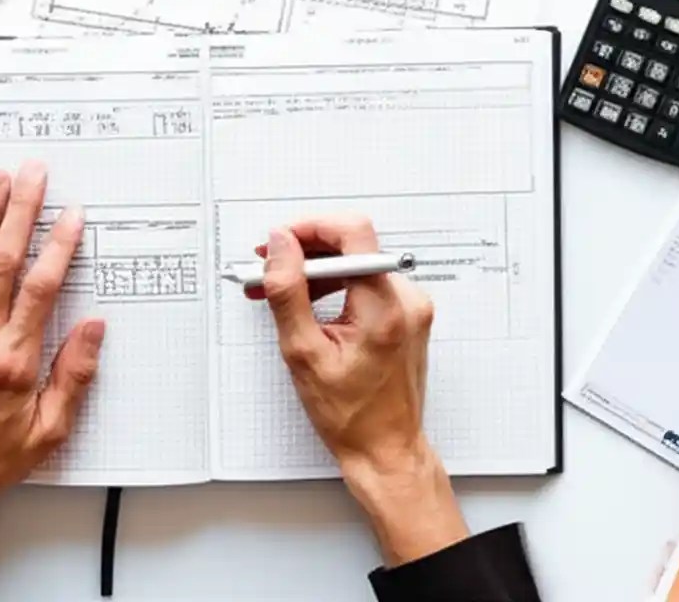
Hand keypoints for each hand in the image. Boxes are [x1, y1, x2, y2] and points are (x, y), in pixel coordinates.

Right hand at [260, 215, 466, 565]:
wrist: (385, 449)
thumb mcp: (304, 353)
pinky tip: (307, 304)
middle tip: (268, 267)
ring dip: (315, 271)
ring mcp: (410, 307)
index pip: (353, 234)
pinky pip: (365, 282)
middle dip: (304, 252)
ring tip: (279, 290)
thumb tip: (281, 248)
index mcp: (384, 307)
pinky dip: (333, 287)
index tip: (281, 242)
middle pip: (352, 246)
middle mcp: (406, 300)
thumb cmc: (352, 416)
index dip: (310, 228)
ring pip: (356, 264)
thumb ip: (288, 293)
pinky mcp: (405, 315)